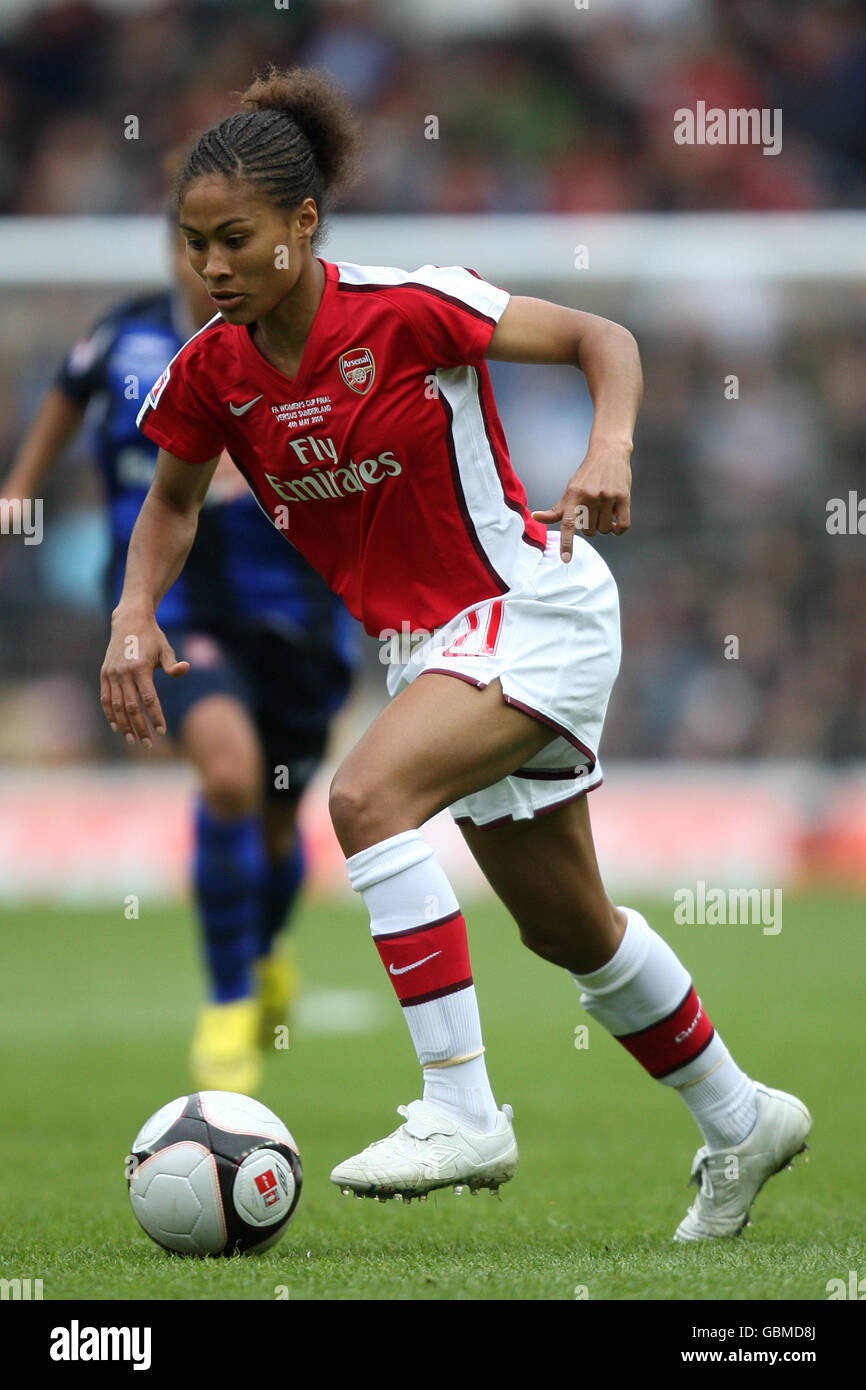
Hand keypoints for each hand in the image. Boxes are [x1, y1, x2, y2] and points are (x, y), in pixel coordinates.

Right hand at [100, 611, 188, 747]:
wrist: (129, 621)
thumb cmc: (152, 638)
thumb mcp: (165, 649)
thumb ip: (173, 664)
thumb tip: (185, 669)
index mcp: (141, 668)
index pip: (149, 699)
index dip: (155, 717)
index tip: (162, 731)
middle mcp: (124, 672)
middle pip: (132, 707)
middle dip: (140, 727)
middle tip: (149, 744)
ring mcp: (112, 673)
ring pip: (117, 705)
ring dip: (124, 725)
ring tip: (132, 740)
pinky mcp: (105, 673)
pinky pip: (105, 698)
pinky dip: (110, 713)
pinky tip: (117, 726)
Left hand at [532, 440, 631, 560]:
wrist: (609, 452)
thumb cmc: (588, 475)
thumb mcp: (570, 490)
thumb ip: (557, 509)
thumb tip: (535, 517)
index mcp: (574, 495)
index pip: (568, 524)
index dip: (566, 543)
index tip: (566, 559)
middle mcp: (590, 496)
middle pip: (589, 531)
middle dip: (590, 526)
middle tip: (592, 512)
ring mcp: (608, 497)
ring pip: (604, 530)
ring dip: (604, 526)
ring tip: (604, 511)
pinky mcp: (624, 497)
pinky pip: (622, 525)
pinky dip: (618, 529)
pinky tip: (615, 522)